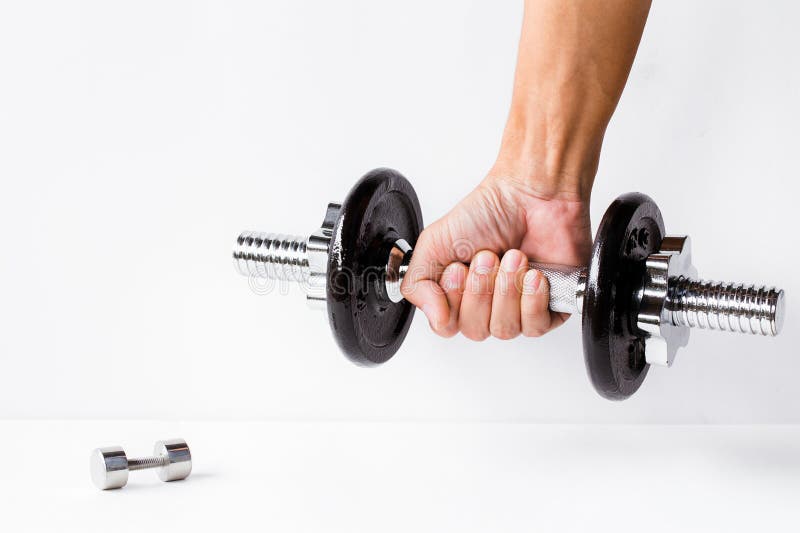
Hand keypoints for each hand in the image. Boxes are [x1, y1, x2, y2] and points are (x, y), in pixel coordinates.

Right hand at [401, 173, 591, 339]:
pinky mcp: (550, 307)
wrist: (532, 193)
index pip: (447, 325)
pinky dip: (532, 299)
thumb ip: (418, 283)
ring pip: (505, 329)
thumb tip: (435, 318)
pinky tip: (533, 275)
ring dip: (506, 289)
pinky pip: (536, 326)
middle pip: (476, 330)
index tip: (458, 268)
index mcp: (458, 295)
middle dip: (481, 289)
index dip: (453, 300)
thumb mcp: (434, 242)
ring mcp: (518, 308)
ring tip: (514, 257)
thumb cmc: (488, 212)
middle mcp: (487, 305)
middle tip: (488, 256)